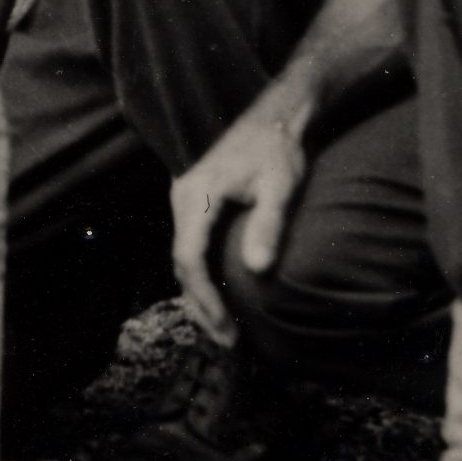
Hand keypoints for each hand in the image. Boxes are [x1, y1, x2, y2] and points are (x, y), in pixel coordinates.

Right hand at [169, 97, 310, 346]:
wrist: (273, 118)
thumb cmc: (278, 150)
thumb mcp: (280, 186)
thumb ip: (268, 225)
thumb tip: (257, 271)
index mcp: (197, 196)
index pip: (190, 257)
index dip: (205, 297)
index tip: (227, 327)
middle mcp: (182, 199)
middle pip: (181, 265)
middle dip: (202, 307)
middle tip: (229, 342)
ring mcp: (185, 202)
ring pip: (182, 260)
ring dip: (200, 297)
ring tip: (224, 331)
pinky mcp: (195, 205)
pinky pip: (190, 249)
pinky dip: (202, 279)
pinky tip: (221, 299)